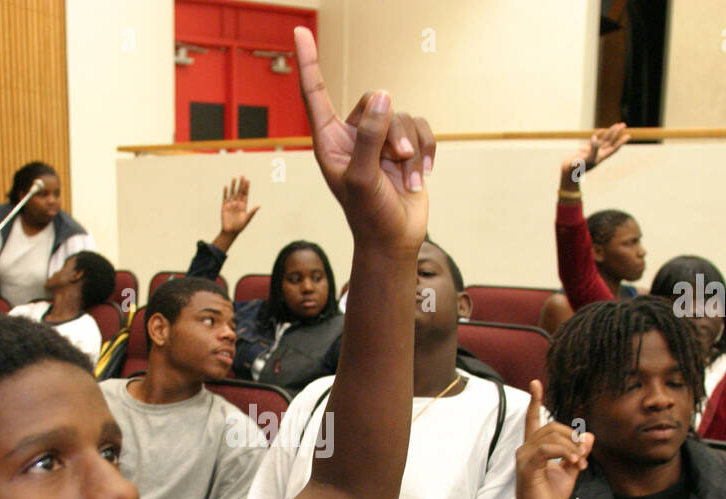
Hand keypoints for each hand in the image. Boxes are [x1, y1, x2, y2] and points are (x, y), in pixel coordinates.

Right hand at [220, 176, 259, 235]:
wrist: (230, 232)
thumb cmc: (239, 227)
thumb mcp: (247, 219)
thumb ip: (252, 212)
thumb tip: (259, 205)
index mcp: (243, 206)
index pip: (245, 194)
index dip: (247, 188)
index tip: (248, 181)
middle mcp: (237, 204)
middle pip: (239, 192)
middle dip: (241, 184)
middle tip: (242, 176)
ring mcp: (231, 204)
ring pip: (232, 193)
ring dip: (233, 186)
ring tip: (234, 178)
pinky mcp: (224, 207)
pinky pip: (225, 198)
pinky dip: (225, 192)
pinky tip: (226, 186)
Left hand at [294, 26, 433, 252]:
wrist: (395, 240)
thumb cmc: (368, 215)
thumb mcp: (362, 177)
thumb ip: (369, 136)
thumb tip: (382, 96)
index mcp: (329, 141)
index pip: (315, 94)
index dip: (308, 63)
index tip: (299, 31)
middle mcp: (352, 135)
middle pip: (375, 102)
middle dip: (392, 130)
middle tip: (396, 160)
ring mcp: (380, 140)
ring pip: (402, 116)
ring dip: (411, 148)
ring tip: (406, 178)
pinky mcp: (406, 147)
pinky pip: (422, 127)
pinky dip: (426, 150)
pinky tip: (421, 175)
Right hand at [512, 380, 593, 498]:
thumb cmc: (550, 496)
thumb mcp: (570, 471)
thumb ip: (578, 453)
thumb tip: (588, 435)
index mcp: (535, 448)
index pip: (533, 420)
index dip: (535, 401)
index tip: (535, 383)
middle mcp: (526, 448)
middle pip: (552, 426)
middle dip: (572, 436)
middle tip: (584, 454)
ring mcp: (524, 456)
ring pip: (551, 436)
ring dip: (571, 447)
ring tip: (580, 462)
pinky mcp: (527, 466)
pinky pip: (547, 449)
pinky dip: (564, 453)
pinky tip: (574, 462)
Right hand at [559, 122, 628, 189]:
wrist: (568, 171)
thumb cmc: (578, 168)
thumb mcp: (587, 159)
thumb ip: (593, 148)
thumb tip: (596, 138)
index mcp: (601, 157)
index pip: (613, 148)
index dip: (621, 142)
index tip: (628, 136)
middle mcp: (598, 153)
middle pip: (610, 141)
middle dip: (617, 133)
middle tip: (623, 124)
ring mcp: (592, 150)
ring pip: (604, 139)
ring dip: (610, 132)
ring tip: (617, 125)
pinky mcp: (585, 149)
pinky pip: (594, 140)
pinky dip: (598, 134)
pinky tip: (602, 129)